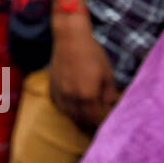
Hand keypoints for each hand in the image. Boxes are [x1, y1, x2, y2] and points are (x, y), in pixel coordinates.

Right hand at [49, 2, 119, 131]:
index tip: (111, 124)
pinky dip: (68, 111)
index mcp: (88, 95)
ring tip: (89, 118)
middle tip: (101, 124)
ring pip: (70, 115)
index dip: (105, 122)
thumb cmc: (92, 54)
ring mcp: (60, 93)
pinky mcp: (52, 88)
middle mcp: (72, 98)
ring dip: (80, 118)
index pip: (97, 118)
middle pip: (83, 120)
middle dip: (93, 123)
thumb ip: (109, 94)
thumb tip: (109, 106)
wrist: (70, 39)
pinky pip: (60, 106)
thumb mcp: (108, 74)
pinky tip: (75, 108)